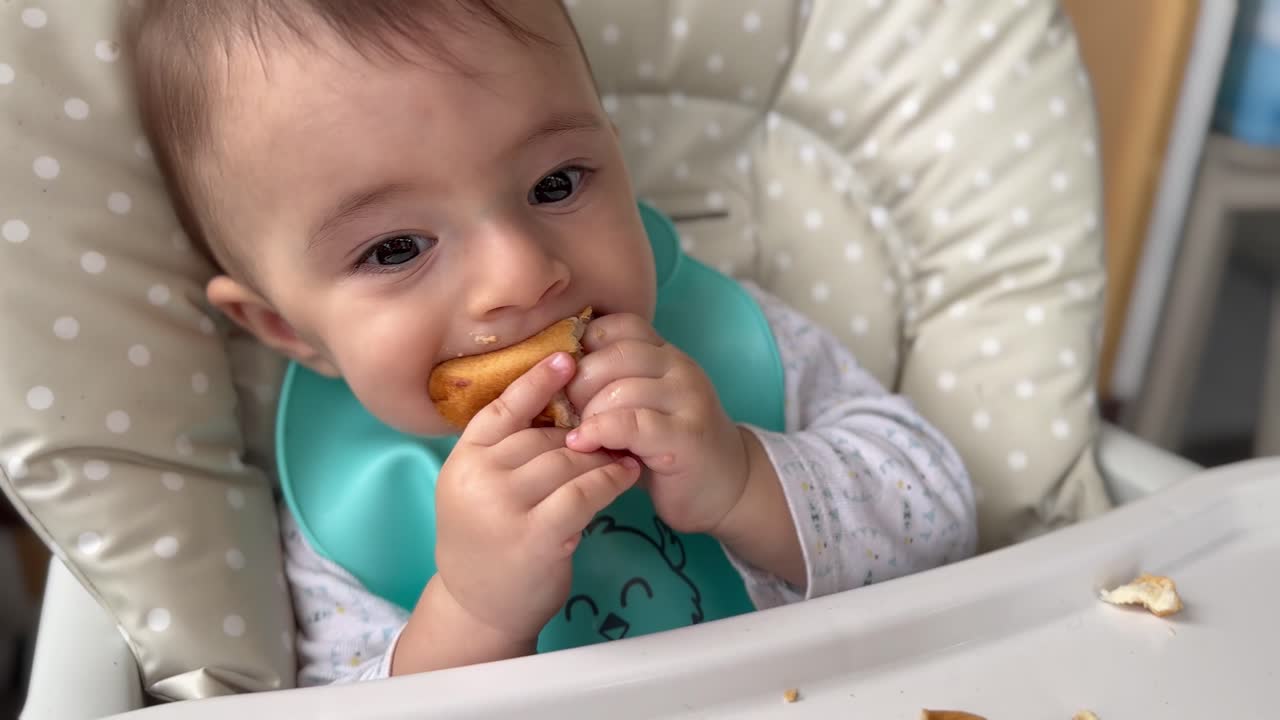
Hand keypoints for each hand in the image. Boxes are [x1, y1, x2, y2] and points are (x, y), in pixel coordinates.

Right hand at [433, 352, 642, 644]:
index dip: (535, 382)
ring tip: (628, 448)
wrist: (480, 607)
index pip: (501, 408)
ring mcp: (503, 506)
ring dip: (603, 455)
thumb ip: (508, 453)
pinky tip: (627, 474)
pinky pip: (583, 492)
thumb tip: (560, 409)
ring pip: (568, 460)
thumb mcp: (483, 489)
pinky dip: (610, 480)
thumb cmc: (489, 540)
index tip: (567, 358)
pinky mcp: (535, 534)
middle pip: (544, 436)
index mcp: (464, 458)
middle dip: (583, 432)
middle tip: (617, 424)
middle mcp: (478, 477)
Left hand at [563, 314, 749, 534]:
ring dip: (587, 415)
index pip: (616, 325)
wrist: (724, 488)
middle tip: (567, 414)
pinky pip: (631, 423)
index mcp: (664, 353)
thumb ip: (606, 385)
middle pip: (612, 355)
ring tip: (578, 435)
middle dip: (577, 385)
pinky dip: (599, 433)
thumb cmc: (665, 449)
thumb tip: (548, 376)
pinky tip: (584, 444)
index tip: (566, 379)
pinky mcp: (686, 435)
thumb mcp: (636, 406)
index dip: (582, 347)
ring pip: (619, 389)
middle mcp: (679, 367)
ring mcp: (687, 399)